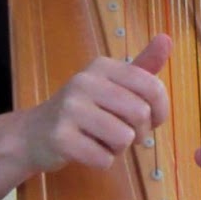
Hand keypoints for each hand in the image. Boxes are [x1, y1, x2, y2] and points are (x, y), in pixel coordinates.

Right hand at [21, 34, 170, 172]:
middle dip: (139, 132)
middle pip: (140, 114)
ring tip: (101, 141)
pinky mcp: (60, 137)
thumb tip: (166, 38)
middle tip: (121, 134)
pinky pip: (104, 158)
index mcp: (103, 67)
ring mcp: (70, 109)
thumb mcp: (114, 84)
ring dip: (119, 148)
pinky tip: (87, 151)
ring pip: (124, 138)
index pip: (153, 87)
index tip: (150, 120)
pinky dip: (102, 161)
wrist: (34, 133)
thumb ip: (143, 67)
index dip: (160, 111)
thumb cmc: (84, 110)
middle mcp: (85, 82)